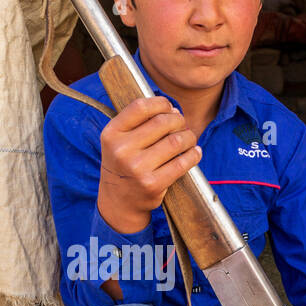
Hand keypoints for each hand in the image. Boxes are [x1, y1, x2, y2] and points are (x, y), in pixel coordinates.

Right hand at [97, 95, 199, 234]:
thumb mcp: (119, 140)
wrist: (118, 202)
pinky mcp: (152, 184)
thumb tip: (174, 110)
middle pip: (162, 122)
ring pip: (176, 141)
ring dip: (189, 137)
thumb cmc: (124, 163)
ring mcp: (137, 168)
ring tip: (189, 139)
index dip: (161, 103)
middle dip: (179, 121)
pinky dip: (193, 155)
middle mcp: (121, 150)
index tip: (169, 108)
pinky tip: (194, 152)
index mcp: (111, 134)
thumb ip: (139, 122)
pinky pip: (182, 163)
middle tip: (182, 126)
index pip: (141, 107)